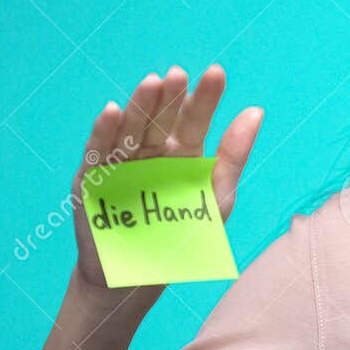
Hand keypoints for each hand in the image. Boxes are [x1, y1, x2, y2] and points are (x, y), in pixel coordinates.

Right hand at [70, 65, 263, 290]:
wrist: (139, 276)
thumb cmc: (181, 236)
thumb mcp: (216, 197)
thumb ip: (234, 155)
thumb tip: (256, 110)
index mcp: (181, 152)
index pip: (194, 119)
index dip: (205, 97)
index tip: (217, 73)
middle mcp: (150, 152)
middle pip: (160, 118)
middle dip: (169, 96)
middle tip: (178, 74)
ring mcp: (120, 163)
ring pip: (130, 128)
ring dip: (138, 105)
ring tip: (151, 82)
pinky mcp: (92, 179)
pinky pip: (98, 153)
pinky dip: (103, 133)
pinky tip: (111, 111)